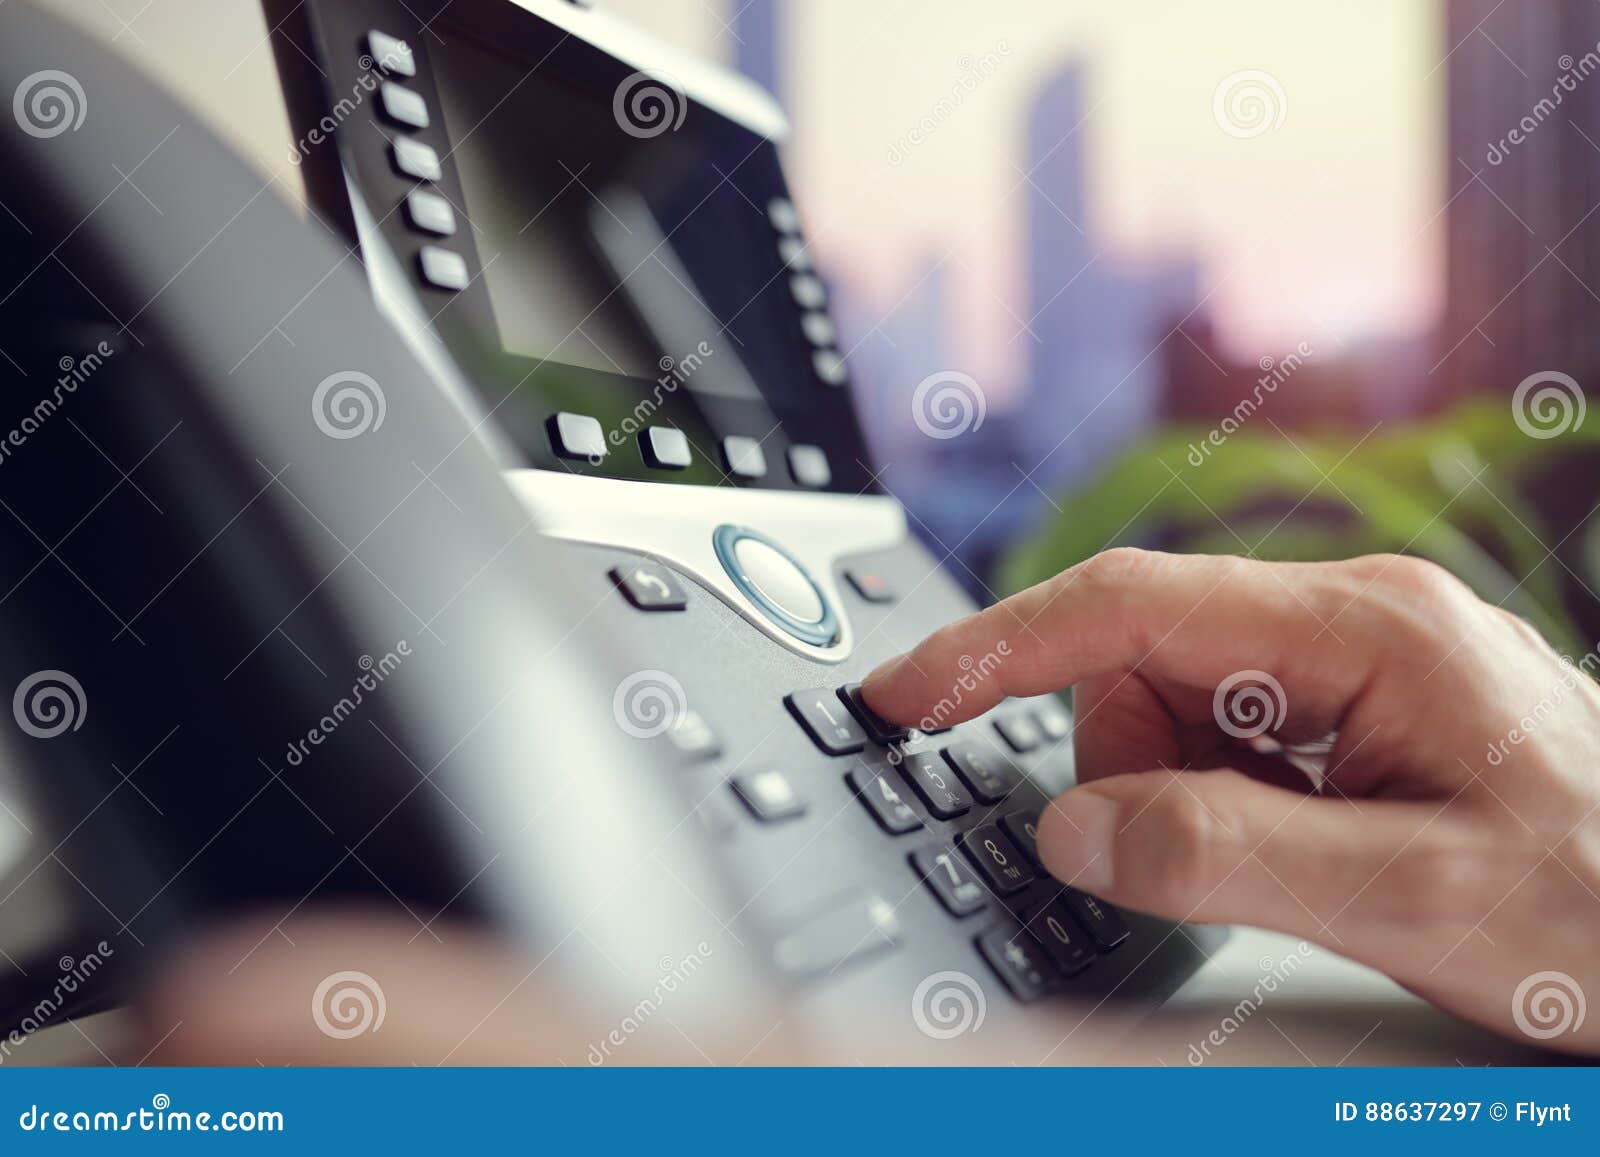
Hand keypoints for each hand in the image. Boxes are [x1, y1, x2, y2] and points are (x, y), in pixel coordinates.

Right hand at [863, 549, 1599, 1054]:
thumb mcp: (1416, 898)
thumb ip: (1225, 854)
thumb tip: (1073, 824)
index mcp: (1363, 629)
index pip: (1127, 606)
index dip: (995, 646)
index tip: (906, 693)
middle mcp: (1353, 619)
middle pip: (1144, 659)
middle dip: (1127, 760)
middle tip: (1206, 855)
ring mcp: (1358, 659)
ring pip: (1178, 704)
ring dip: (1181, 790)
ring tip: (1298, 864)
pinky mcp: (1360, 704)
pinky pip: (1232, 736)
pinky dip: (1223, 797)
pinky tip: (1310, 847)